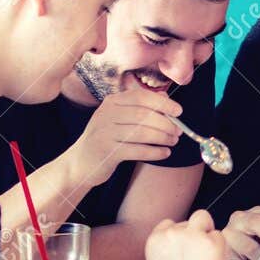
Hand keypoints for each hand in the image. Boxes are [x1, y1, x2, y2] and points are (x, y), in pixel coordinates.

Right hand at [63, 81, 184, 189]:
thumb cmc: (107, 138)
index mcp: (111, 102)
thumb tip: (166, 98)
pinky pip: (137, 150)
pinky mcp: (106, 151)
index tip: (179, 111)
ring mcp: (104, 133)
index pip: (140, 97)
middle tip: (178, 132)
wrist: (80, 162)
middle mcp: (106, 114)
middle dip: (166, 124)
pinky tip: (164, 153)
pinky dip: (155, 152)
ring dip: (162, 138)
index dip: (163, 103)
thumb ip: (141, 107)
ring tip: (173, 142)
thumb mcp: (120, 118)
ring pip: (141, 133)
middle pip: (143, 115)